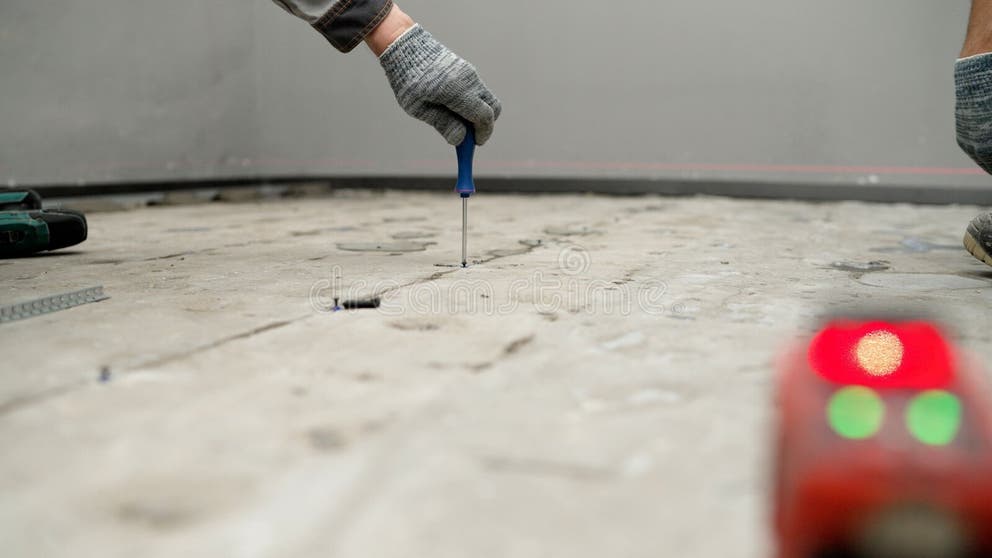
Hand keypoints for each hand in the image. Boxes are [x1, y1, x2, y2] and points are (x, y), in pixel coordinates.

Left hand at [371, 9, 500, 145]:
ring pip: (485, 98)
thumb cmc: (407, 78)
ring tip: (454, 120)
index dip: (483, 134)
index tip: (475, 145)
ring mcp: (469, 72)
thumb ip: (443, 124)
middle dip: (485, 124)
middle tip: (470, 136)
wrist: (403, 44)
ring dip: (476, 113)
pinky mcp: (465, 68)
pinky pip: (476, 89)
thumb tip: (460, 140)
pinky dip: (471, 102)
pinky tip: (451, 107)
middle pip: (493, 107)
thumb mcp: (419, 107)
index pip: (484, 116)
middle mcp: (469, 79)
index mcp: (457, 90)